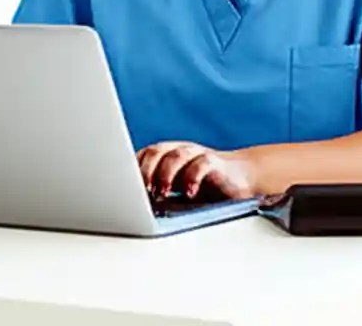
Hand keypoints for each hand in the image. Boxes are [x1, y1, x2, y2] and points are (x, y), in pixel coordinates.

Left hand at [136, 141, 256, 199]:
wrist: (239, 178)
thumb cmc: (202, 188)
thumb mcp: (175, 190)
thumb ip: (157, 192)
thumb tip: (129, 211)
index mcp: (163, 156)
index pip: (141, 156)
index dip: (130, 170)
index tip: (123, 188)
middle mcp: (178, 151)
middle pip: (156, 151)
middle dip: (146, 171)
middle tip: (141, 191)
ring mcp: (196, 154)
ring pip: (176, 155)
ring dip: (166, 173)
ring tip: (161, 192)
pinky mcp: (216, 162)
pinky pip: (202, 164)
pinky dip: (193, 177)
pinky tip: (189, 193)